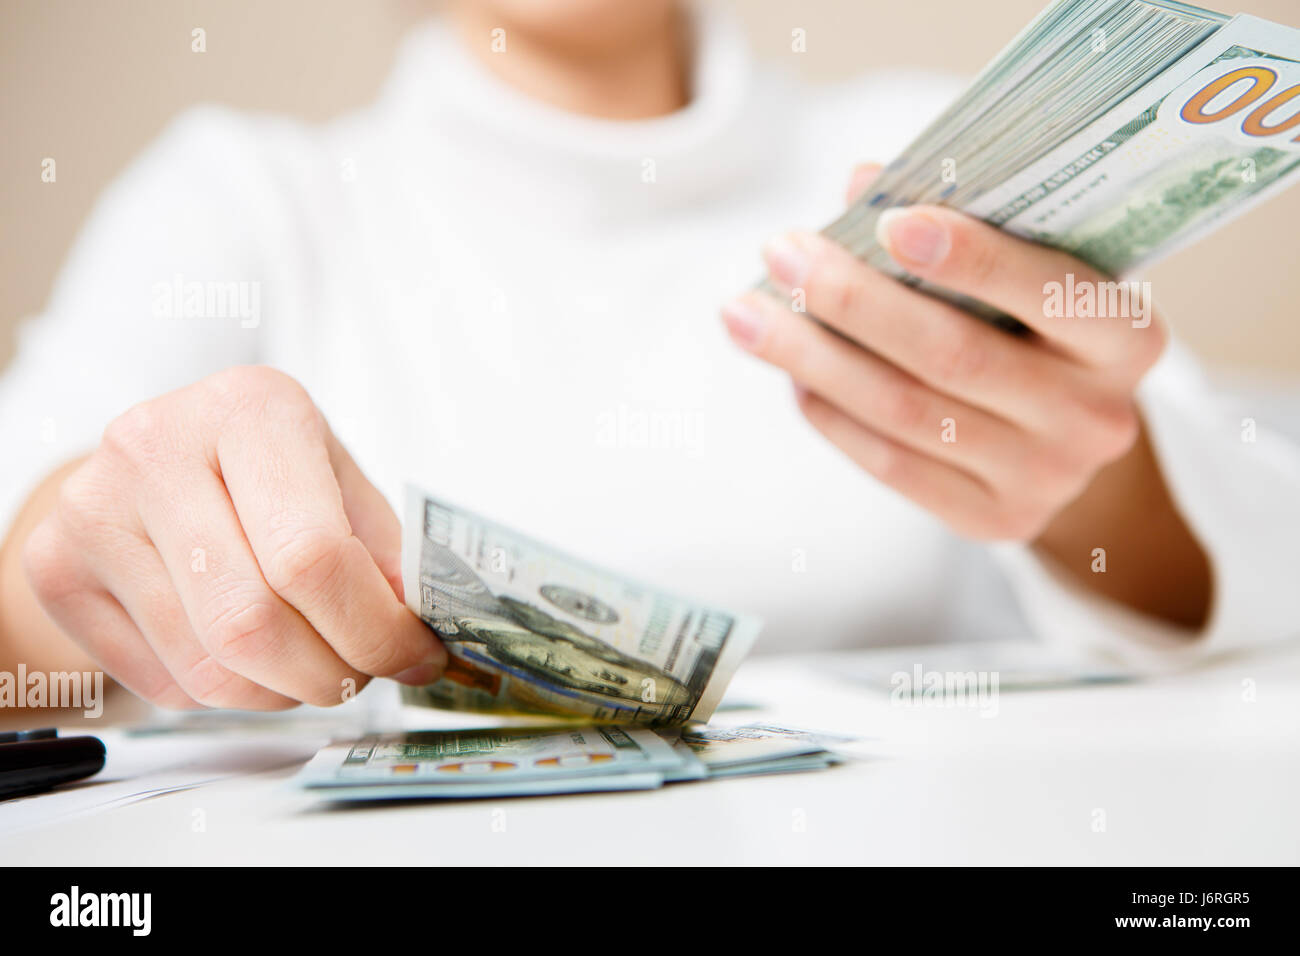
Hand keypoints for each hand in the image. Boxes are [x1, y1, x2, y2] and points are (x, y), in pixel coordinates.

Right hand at [21, 366, 444, 709]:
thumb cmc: (260, 467)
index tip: (414, 655)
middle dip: (333, 672)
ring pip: (210, 668)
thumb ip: (385, 551)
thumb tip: (423, 631)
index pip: (312, 554)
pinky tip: (253, 656)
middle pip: (254, 622)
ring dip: (285, 691)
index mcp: (248, 410)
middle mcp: (156, 448)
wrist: (152, 458)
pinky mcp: (57, 569)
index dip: (375, 628)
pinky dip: (232, 693)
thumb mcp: (338, 477)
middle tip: (368, 673)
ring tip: (315, 665)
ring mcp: (93, 509)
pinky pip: (167, 683)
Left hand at [721, 165, 1167, 542]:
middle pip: (953, 354)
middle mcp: (1096, 416)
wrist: (1068, 439)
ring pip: (906, 411)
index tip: (887, 219)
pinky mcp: (994, 520)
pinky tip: (792, 373)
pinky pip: (892, 463)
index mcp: (1126, 336)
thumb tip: (861, 185)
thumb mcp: (1026, 273)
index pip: (1047, 291)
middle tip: (782, 253)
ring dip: (813, 357)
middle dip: (854, 299)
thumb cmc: (1037, 330)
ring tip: (747, 314)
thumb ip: (957, 226)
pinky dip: (832, 413)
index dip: (969, 257)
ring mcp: (1046, 478)